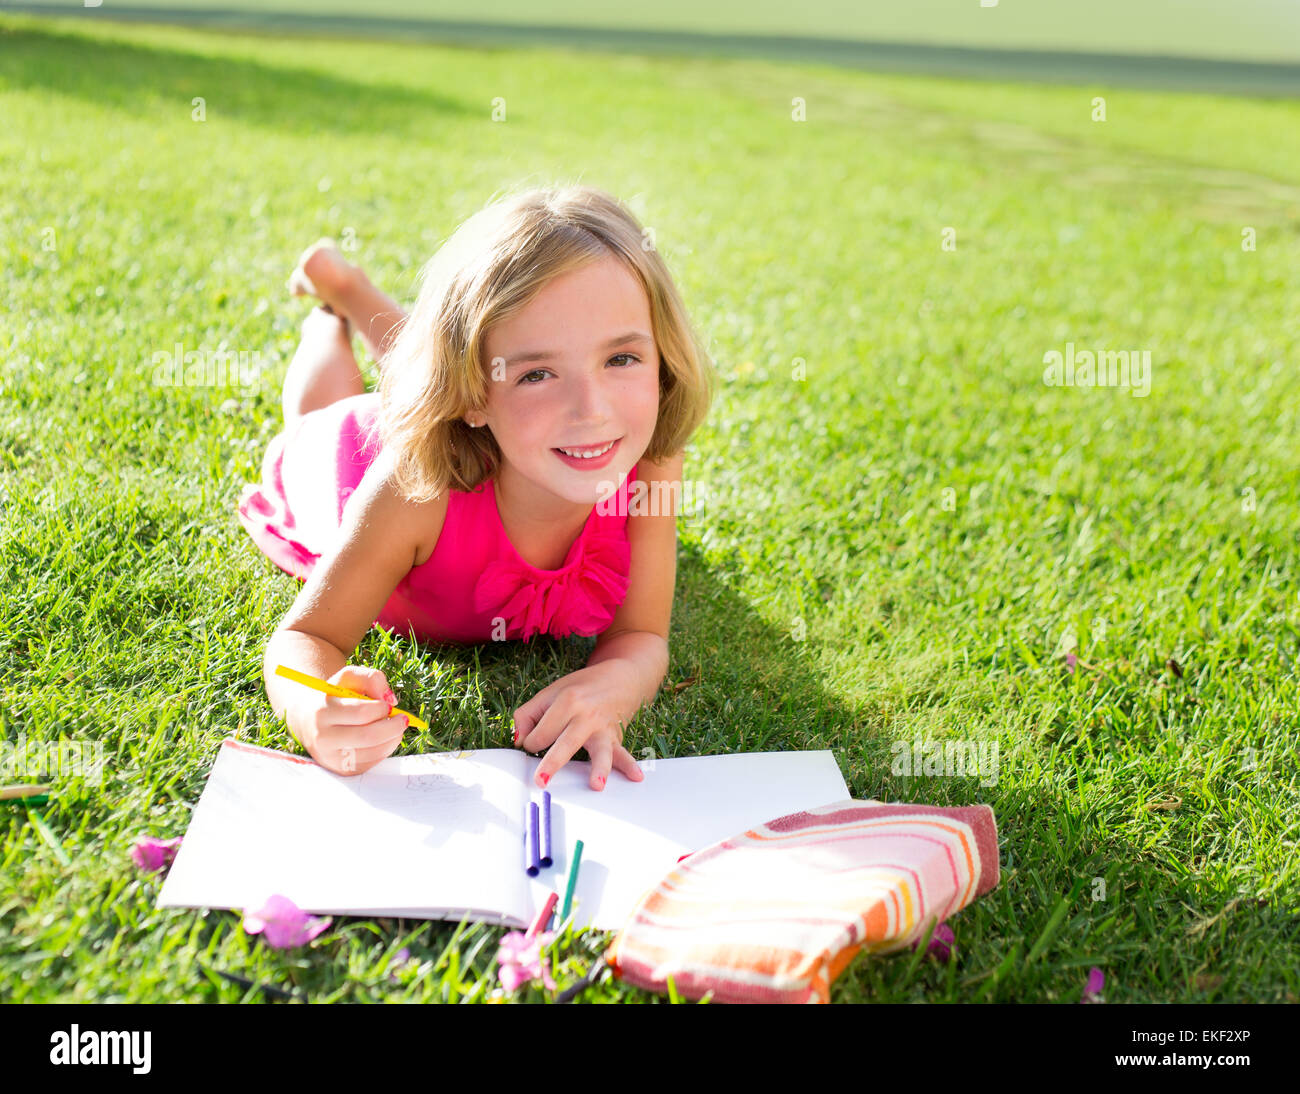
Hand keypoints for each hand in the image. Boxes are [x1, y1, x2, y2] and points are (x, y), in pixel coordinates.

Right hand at [292, 665, 407, 775]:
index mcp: (322, 712)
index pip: (362, 713)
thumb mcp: (348, 678)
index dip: (382, 708)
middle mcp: (323, 738)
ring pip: (374, 752)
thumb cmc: (334, 697)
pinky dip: (386, 748)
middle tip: (402, 718)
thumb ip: (371, 678)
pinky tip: (384, 738)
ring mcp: (332, 758)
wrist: (309, 721)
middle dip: (393, 726)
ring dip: (393, 738)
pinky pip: (373, 762)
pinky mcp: (343, 770)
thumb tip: (390, 699)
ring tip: (394, 726)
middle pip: (369, 736)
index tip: (387, 704)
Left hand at [512, 661, 648, 790]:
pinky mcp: (615, 738)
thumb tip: (520, 742)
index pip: (541, 734)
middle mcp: (586, 715)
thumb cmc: (579, 689)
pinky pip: (623, 753)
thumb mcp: (549, 693)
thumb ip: (527, 715)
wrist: (619, 678)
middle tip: (540, 780)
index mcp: (566, 702)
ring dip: (599, 768)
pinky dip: (630, 765)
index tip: (536, 740)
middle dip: (553, 761)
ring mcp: (603, 729)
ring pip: (600, 750)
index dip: (533, 742)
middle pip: (566, 742)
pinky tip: (636, 777)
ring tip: (597, 785)